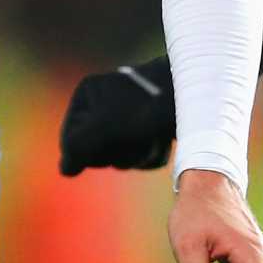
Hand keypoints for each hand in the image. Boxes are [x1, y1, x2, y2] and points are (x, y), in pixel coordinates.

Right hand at [58, 60, 175, 173]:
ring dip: (138, 155)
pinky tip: (163, 141)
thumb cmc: (148, 106)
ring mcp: (128, 119)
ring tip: (153, 137)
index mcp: (88, 96)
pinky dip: (152, 155)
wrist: (198, 93)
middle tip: (134, 136)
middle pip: (98, 153)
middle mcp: (104, 105)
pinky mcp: (150, 129)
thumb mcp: (106, 126)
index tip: (108, 140)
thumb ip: (79, 148)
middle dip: (118, 152)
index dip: (89, 151)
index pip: (71, 140)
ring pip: (122, 158)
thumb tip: (64, 169)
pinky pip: (141, 157)